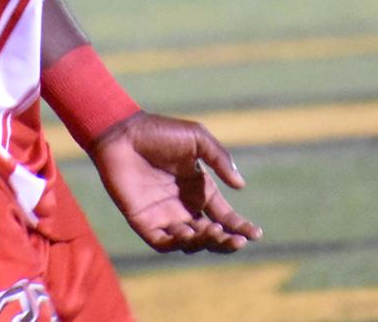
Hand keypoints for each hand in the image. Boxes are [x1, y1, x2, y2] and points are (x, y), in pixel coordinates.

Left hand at [90, 112, 260, 252]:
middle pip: (211, 234)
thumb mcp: (197, 139)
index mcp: (199, 189)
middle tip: (237, 239)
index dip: (240, 226)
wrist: (122, 133)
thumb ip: (219, 160)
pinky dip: (178, 244)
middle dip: (226, 240)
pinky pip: (163, 243)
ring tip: (214, 230)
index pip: (224, 215)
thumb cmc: (159, 132)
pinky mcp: (143, 222)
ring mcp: (163, 215)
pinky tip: (190, 233)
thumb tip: (241, 186)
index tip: (256, 233)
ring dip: (205, 241)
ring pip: (191, 242)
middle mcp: (183, 206)